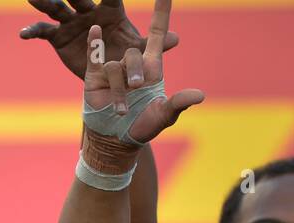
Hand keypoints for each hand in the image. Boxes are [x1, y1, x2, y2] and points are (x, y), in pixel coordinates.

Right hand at [21, 0, 178, 79]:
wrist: (111, 91)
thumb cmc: (130, 70)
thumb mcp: (143, 60)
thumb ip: (156, 48)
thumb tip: (175, 40)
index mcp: (113, 12)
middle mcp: (90, 13)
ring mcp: (72, 25)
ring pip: (57, 8)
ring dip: (45, 2)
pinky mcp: (58, 39)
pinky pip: (43, 33)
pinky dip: (32, 32)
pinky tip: (21, 34)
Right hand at [82, 0, 200, 143]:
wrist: (115, 139)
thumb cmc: (142, 126)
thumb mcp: (163, 115)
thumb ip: (178, 104)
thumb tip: (199, 96)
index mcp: (151, 66)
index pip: (157, 33)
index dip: (161, 12)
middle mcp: (131, 64)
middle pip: (133, 53)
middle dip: (134, 72)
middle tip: (136, 88)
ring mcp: (111, 69)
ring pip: (115, 67)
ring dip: (118, 90)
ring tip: (120, 110)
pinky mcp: (94, 77)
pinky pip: (95, 57)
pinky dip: (94, 44)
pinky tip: (94, 31)